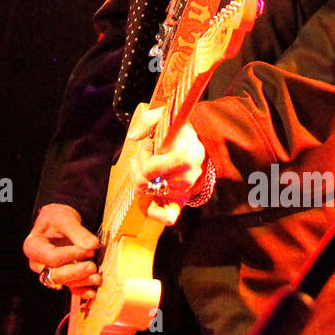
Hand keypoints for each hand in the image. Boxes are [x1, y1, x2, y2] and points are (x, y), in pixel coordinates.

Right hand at [23, 204, 100, 298]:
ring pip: (64, 283)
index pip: (51, 257)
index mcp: (33, 247)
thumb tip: (93, 245)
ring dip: (81, 282)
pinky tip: (93, 292)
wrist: (60, 223)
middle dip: (75, 272)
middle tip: (93, 266)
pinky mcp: (62, 278)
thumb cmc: (58, 218)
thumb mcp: (66, 219)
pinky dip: (81, 291)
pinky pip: (70, 288)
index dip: (71, 255)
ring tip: (97, 277)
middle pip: (55, 274)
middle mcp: (38, 263)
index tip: (89, 250)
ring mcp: (49, 272)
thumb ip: (78, 232)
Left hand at [126, 103, 205, 225]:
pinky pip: (167, 217)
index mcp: (186, 155)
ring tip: (148, 167)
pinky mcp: (182, 201)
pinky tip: (150, 193)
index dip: (143, 156)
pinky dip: (153, 209)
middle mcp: (187, 176)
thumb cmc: (180, 133)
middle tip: (146, 156)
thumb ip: (148, 120)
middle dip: (139, 167)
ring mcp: (185, 191)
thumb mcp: (167, 117)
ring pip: (148, 194)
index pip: (151, 168)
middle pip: (145, 182)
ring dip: (141, 180)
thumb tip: (133, 137)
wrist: (201, 146)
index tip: (149, 146)